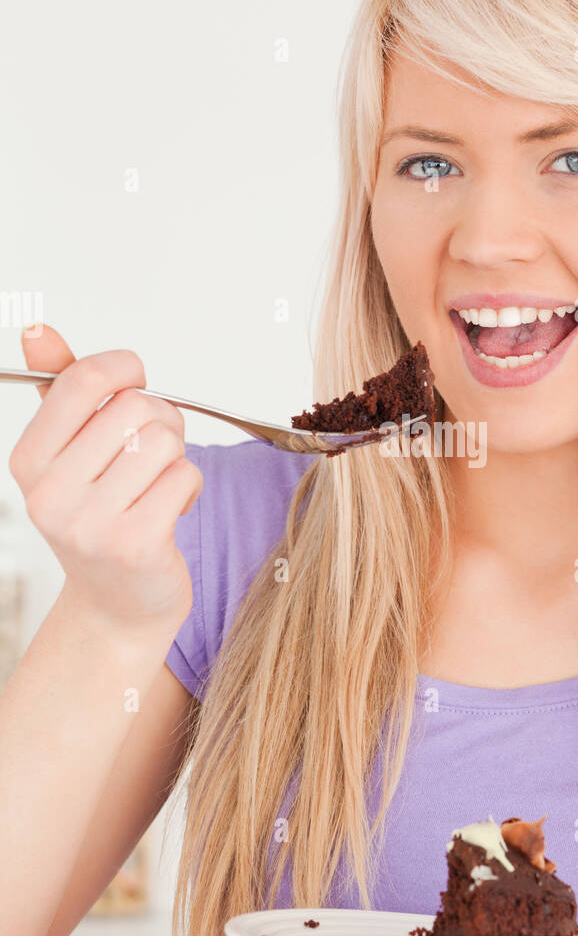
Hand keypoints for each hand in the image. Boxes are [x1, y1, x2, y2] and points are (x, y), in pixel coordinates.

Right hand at [9, 325, 202, 634]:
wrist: (116, 604)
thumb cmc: (101, 514)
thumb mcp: (71, 452)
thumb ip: (62, 390)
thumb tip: (37, 331)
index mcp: (28, 460)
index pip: (82, 381)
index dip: (123, 367)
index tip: (136, 377)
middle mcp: (50, 493)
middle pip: (133, 408)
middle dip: (160, 419)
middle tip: (154, 450)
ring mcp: (90, 523)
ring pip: (163, 441)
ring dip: (177, 455)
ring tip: (160, 481)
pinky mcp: (134, 545)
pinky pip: (184, 477)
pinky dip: (189, 487)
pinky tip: (172, 510)